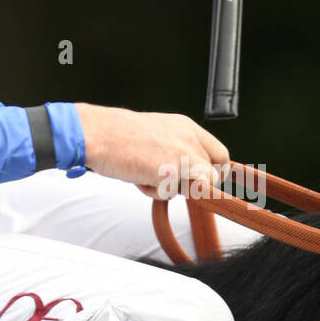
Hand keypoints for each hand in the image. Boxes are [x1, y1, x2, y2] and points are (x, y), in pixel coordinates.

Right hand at [73, 102, 228, 199]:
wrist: (99, 133)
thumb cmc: (119, 135)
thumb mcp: (158, 133)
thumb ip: (178, 148)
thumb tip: (190, 171)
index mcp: (187, 126)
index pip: (220, 153)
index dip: (213, 170)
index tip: (203, 179)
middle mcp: (190, 138)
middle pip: (214, 173)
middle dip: (197, 183)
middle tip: (173, 181)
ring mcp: (183, 155)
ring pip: (196, 186)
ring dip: (174, 188)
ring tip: (149, 174)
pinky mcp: (172, 172)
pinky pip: (171, 194)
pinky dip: (155, 192)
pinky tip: (140, 176)